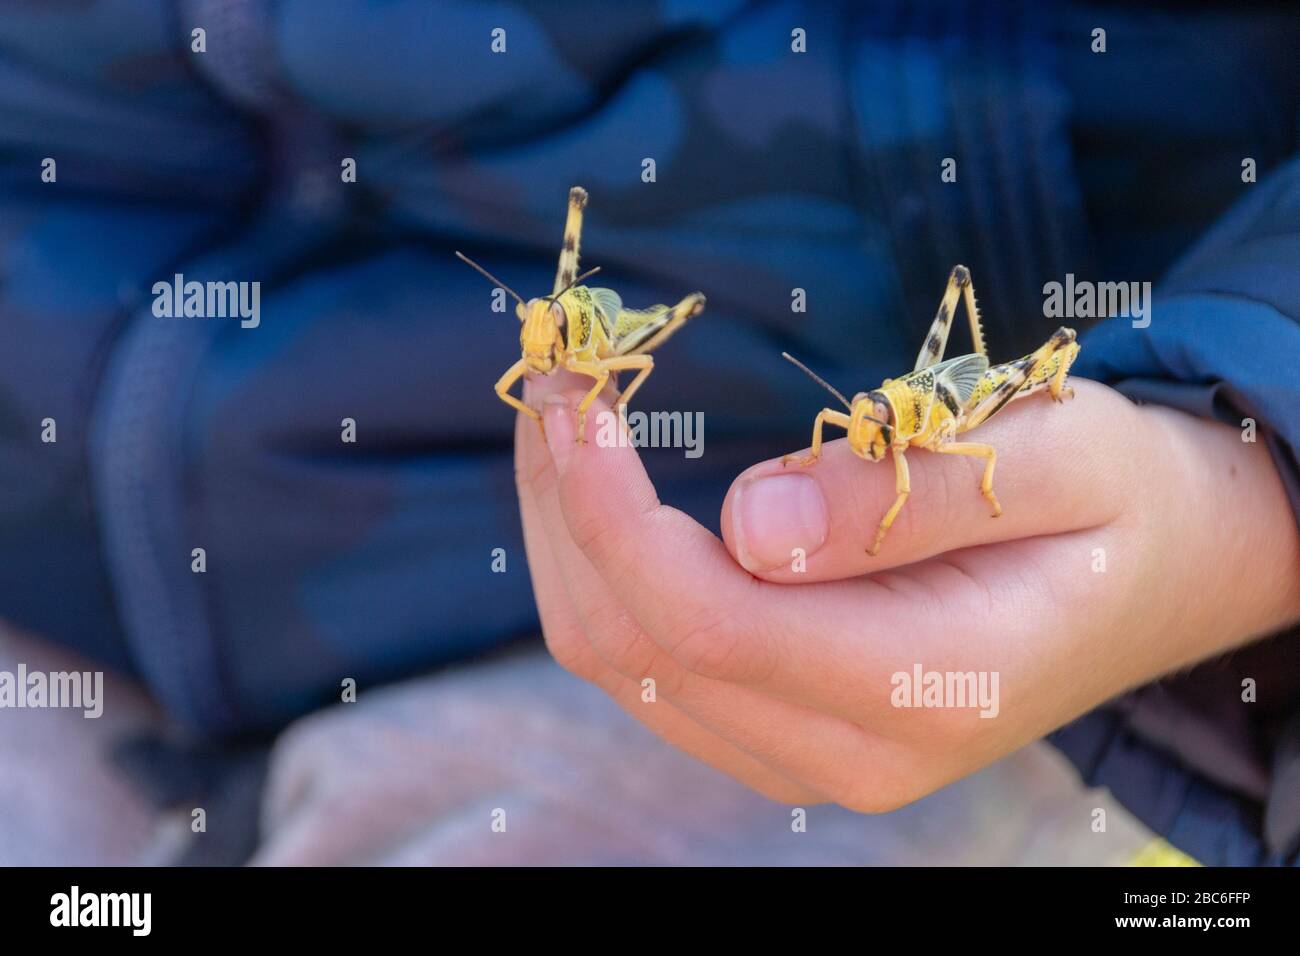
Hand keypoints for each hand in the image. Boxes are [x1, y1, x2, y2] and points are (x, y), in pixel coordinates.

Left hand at [515, 374, 1299, 810]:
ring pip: (624, 666)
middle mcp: (848, 752)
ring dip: (566, 536)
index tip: (572, 387)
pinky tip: (600, 488)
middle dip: (563, 505)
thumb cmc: (1122, 498)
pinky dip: (602, 570)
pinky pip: (650, 668)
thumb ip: (911, 494)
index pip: (703, 619)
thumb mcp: (1060, 455)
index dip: (607, 508)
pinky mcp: (785, 728)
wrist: (1162, 577)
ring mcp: (808, 754)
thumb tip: (748, 525)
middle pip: (636, 650)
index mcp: (922, 686)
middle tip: (554, 371)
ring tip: (560, 413)